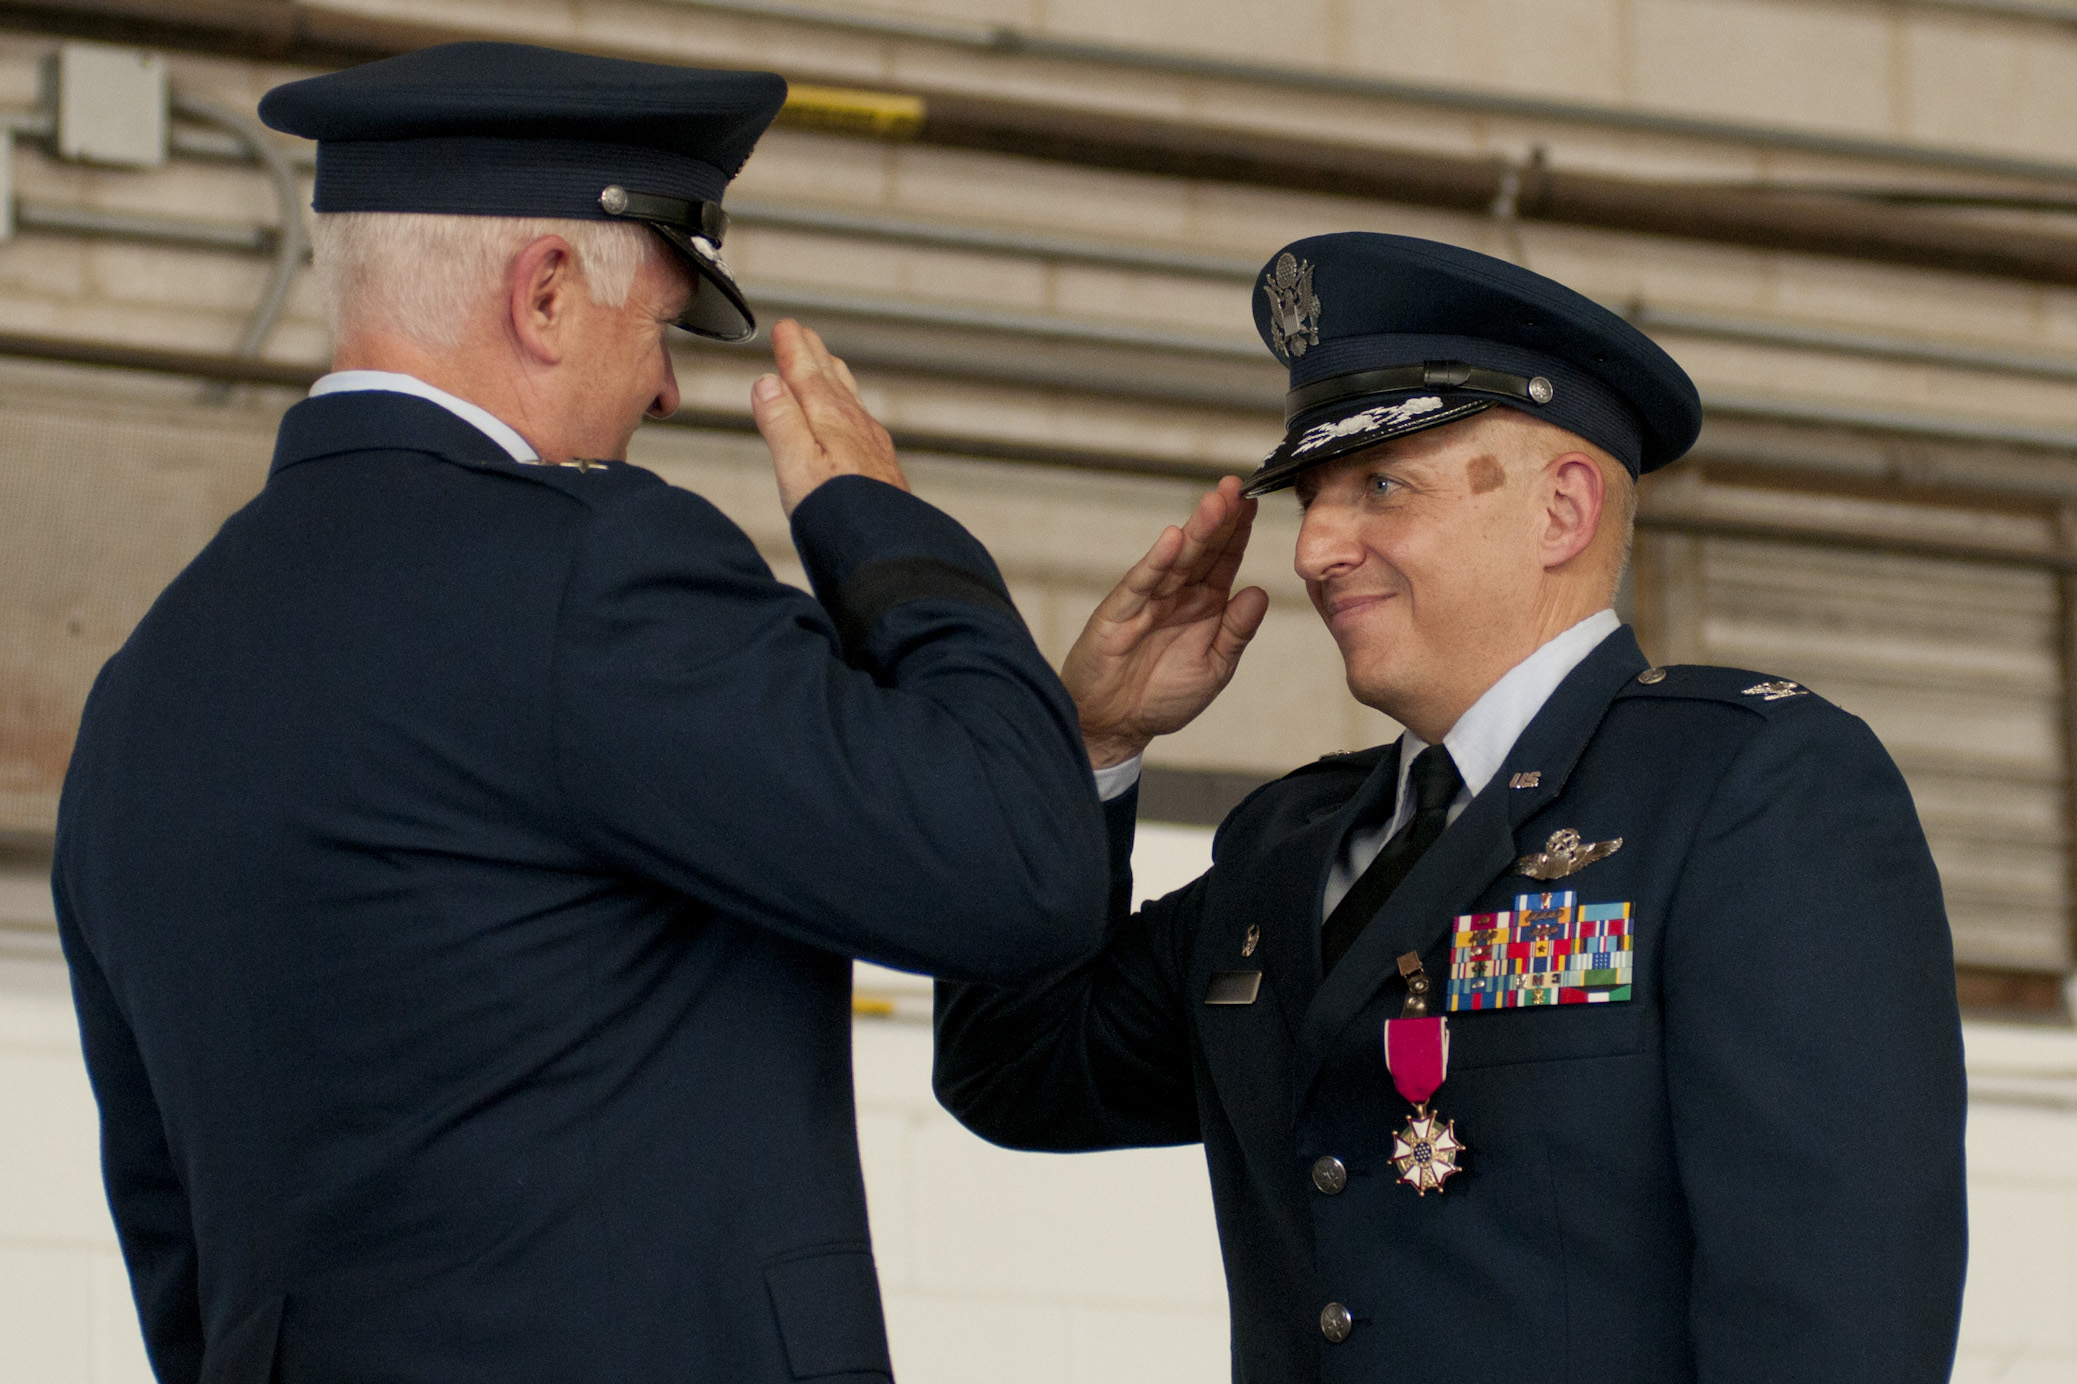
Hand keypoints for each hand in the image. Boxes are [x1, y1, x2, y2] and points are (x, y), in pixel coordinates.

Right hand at [751, 319, 909, 515]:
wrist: (888, 545)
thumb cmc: (842, 514)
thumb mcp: (796, 466)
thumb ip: (780, 422)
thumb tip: (766, 382)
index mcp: (829, 420)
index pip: (807, 374)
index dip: (793, 350)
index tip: (785, 327)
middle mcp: (854, 426)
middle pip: (830, 380)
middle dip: (813, 355)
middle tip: (802, 333)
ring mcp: (871, 445)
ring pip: (849, 398)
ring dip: (833, 376)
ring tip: (827, 363)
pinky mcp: (880, 466)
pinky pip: (861, 420)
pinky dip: (849, 405)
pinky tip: (853, 419)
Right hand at [1063, 476, 1268, 768]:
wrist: (1115, 725)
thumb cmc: (1162, 698)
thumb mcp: (1213, 668)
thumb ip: (1236, 632)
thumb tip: (1259, 593)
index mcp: (1204, 606)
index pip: (1224, 560)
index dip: (1239, 532)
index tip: (1255, 501)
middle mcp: (1177, 596)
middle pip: (1203, 550)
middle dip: (1221, 518)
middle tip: (1237, 487)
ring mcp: (1148, 601)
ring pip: (1177, 559)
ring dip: (1195, 530)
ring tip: (1215, 502)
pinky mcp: (1120, 613)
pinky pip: (1141, 583)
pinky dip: (1157, 562)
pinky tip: (1174, 539)